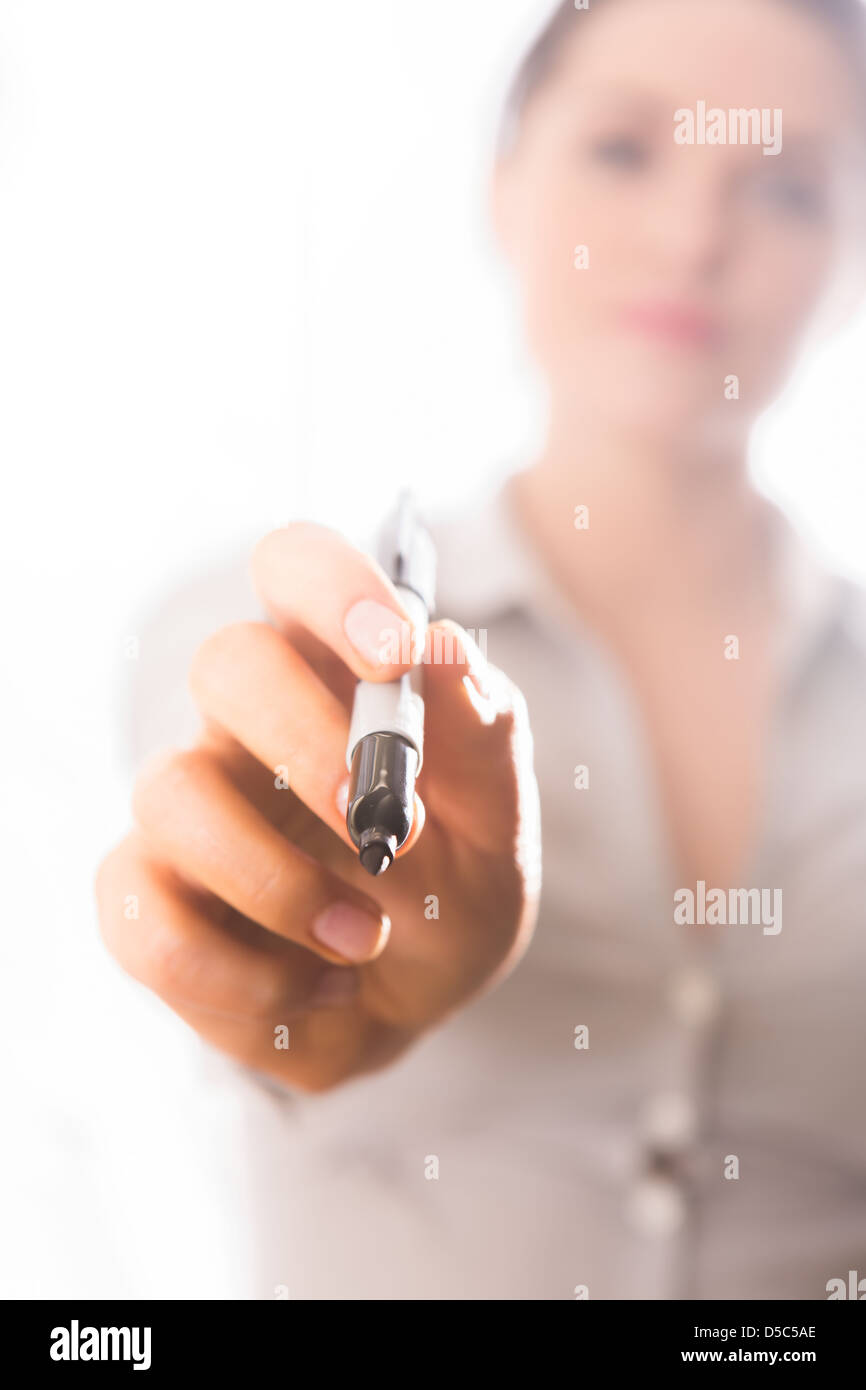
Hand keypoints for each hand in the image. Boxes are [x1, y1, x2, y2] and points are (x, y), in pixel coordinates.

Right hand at [95, 521, 540, 1091]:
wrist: (417, 1005)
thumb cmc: (451, 890)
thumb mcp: (498, 824)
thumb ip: (484, 737)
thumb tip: (443, 646)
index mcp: (333, 676)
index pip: (294, 565)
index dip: (332, 586)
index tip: (393, 652)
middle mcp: (247, 727)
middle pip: (224, 662)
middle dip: (305, 736)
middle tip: (377, 819)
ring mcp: (187, 814)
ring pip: (170, 793)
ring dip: (280, 882)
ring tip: (367, 938)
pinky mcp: (150, 904)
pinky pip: (146, 925)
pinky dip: (244, 979)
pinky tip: (316, 989)